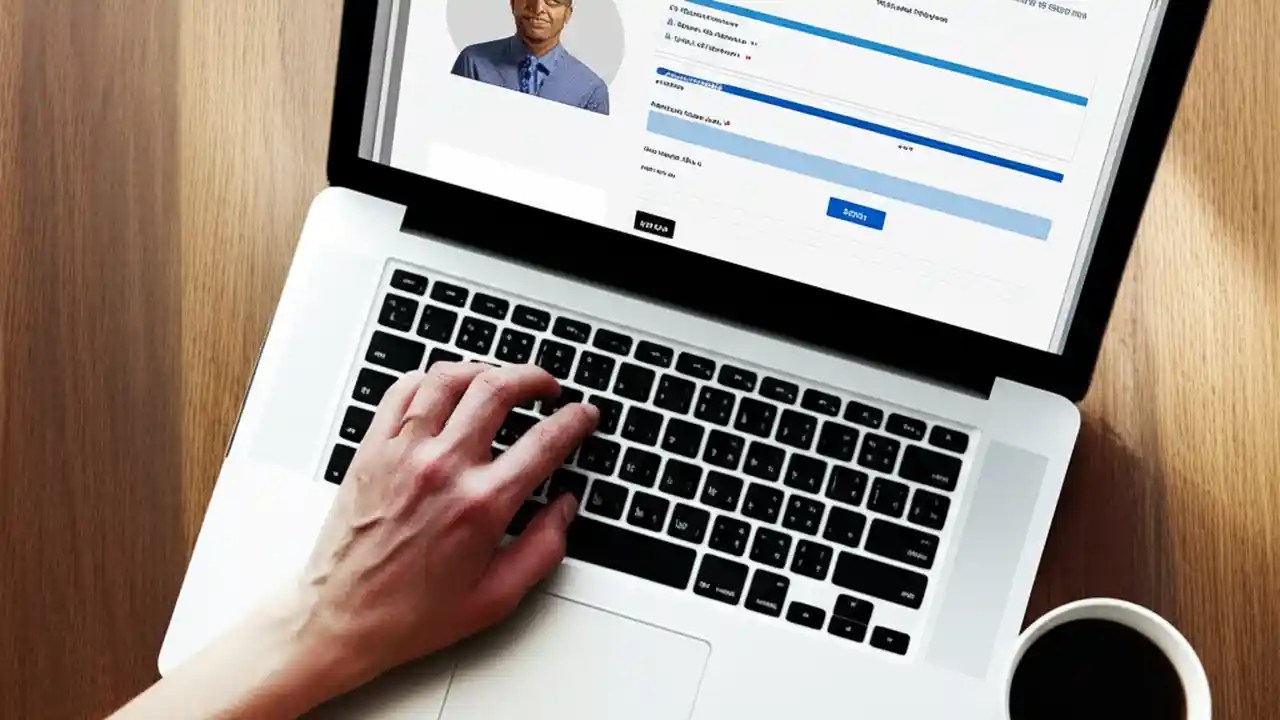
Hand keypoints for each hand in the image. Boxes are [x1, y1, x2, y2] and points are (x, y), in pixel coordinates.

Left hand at [293, 363, 598, 696]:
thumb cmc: (412, 614)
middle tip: (547, 388)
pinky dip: (431, 379)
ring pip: (449, 378)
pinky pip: (403, 390)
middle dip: (534, 379)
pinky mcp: (373, 449)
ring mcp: (403, 453)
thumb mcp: (497, 597)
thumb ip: (543, 548)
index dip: (574, 420)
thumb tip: (564, 508)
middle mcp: (442, 468)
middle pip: (498, 389)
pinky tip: (446, 389)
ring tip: (500, 380)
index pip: (545, 441)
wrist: (341, 617)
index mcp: (481, 505)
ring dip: (484, 370)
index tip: (583, 415)